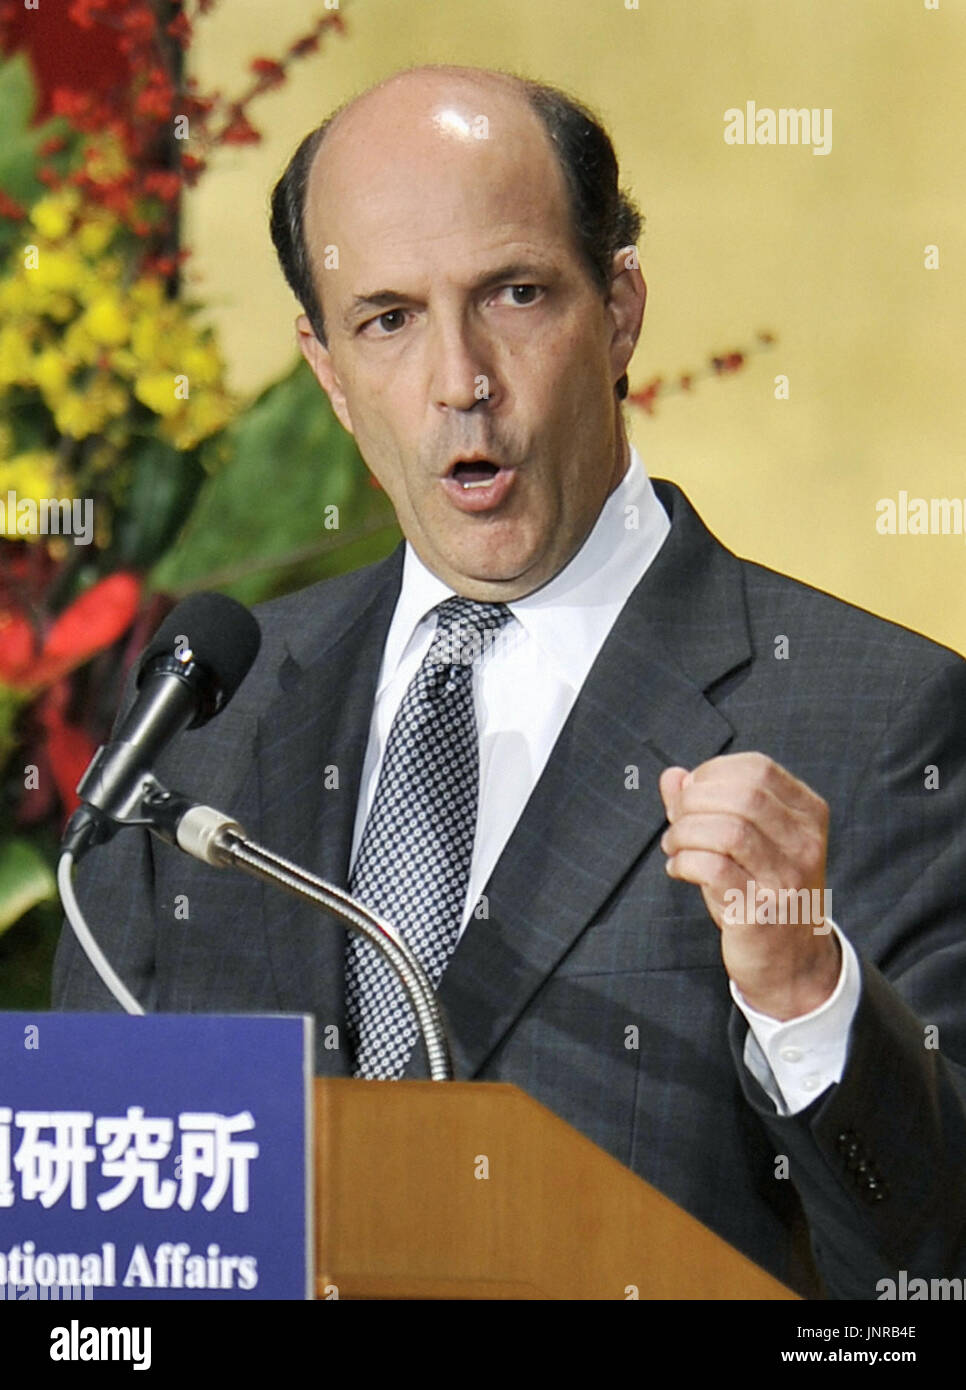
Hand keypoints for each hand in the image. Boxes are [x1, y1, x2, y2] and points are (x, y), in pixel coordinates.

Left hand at [659, 752, 839, 1020]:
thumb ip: (706, 804)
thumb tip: (672, 775)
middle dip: (695, 802)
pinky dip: (684, 862)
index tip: (690, 794)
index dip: (713, 772)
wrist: (790, 962)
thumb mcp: (742, 842)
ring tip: (673, 846)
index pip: (758, 769)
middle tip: (677, 822)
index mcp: (808, 816)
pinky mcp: (762, 911)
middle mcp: (805, 844)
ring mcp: (788, 879)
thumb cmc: (760, 891)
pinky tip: (678, 869)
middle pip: (743, 795)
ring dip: (685, 833)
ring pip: (729, 830)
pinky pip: (714, 869)